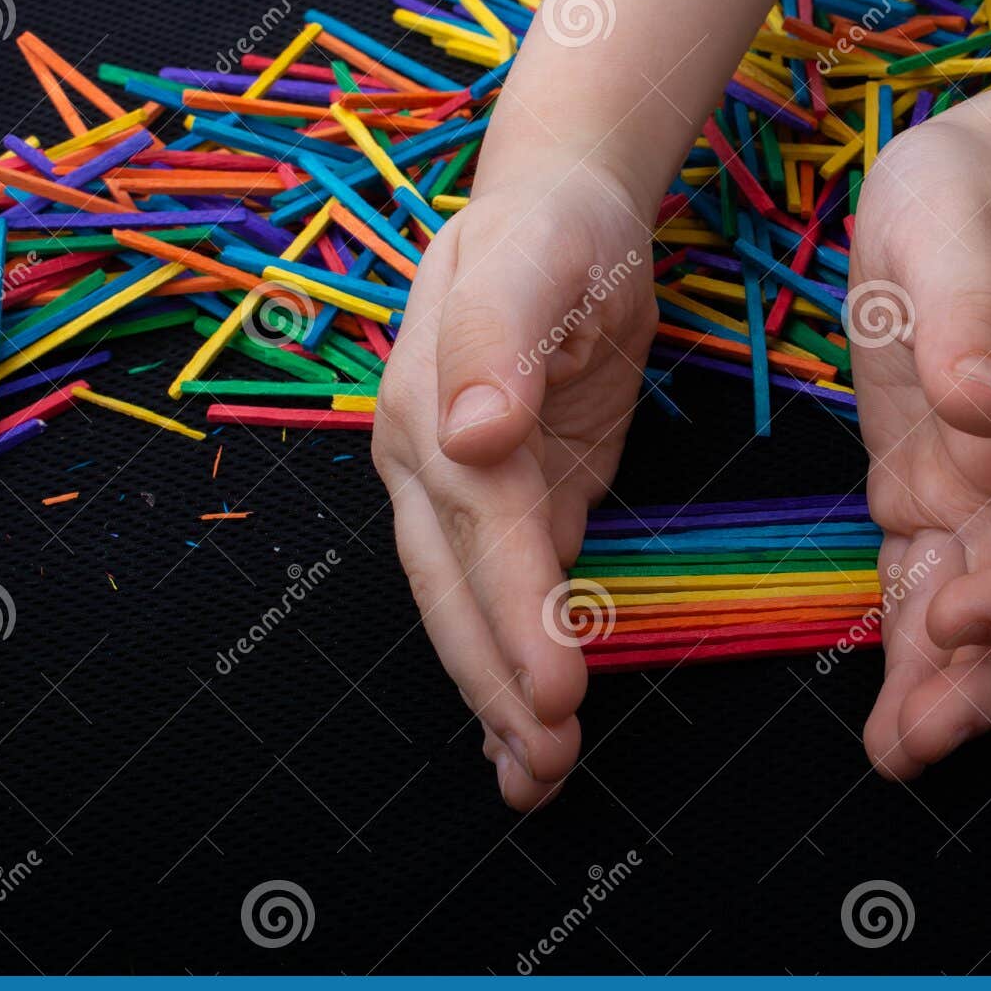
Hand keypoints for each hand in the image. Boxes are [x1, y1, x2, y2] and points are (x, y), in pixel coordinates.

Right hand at [372, 151, 657, 809]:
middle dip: (500, 684)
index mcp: (425, 415)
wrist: (564, 210)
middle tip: (548, 767)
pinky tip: (533, 725)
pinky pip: (519, 594)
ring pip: (478, 610)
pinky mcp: (526, 502)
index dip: (515, 612)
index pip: (478, 533)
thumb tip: (472, 438)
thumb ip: (495, 342)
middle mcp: (434, 469)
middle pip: (459, 593)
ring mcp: (475, 494)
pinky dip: (523, 660)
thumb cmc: (546, 227)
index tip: (557, 687)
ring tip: (536, 780)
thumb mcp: (526, 260)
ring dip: (503, 698)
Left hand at [848, 116, 990, 778]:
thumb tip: (984, 410)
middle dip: (983, 683)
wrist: (962, 192)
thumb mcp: (959, 237)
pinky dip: (906, 644)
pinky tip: (884, 696)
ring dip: (941, 687)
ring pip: (973, 614)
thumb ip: (972, 319)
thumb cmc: (968, 201)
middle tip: (915, 746)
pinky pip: (921, 584)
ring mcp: (973, 492)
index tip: (954, 617)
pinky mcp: (921, 488)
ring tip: (894, 752)